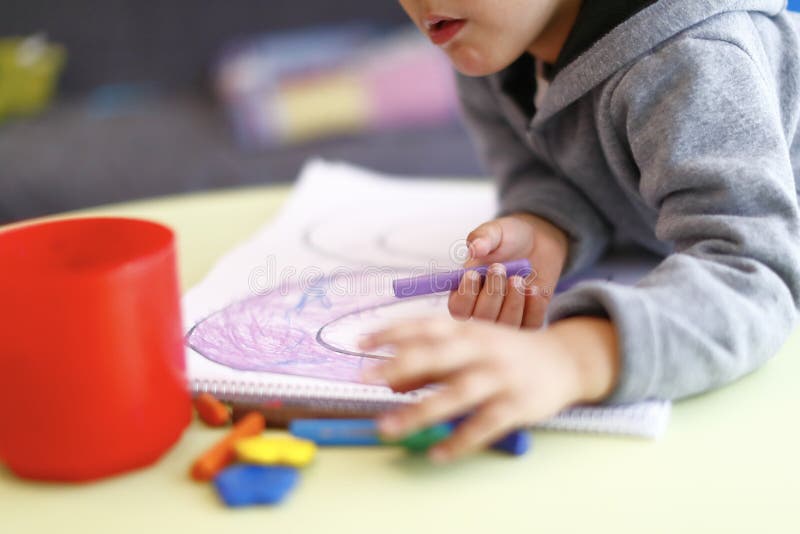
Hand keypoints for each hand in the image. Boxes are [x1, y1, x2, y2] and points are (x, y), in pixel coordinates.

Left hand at [360, 316, 618, 461]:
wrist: (564, 360)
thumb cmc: (505, 353)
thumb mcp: (469, 348)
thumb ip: (431, 363)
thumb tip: (392, 382)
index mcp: (468, 330)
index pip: (425, 326)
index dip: (392, 332)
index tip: (361, 343)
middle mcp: (482, 348)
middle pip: (437, 354)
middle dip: (398, 365)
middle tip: (364, 379)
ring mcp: (500, 376)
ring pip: (457, 393)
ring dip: (419, 411)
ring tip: (387, 427)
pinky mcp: (517, 404)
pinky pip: (484, 425)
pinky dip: (460, 441)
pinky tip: (437, 453)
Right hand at [450, 213, 568, 327]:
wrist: (538, 241)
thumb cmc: (509, 238)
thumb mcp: (494, 231)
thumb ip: (482, 237)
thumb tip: (475, 248)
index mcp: (465, 290)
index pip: (458, 308)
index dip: (465, 296)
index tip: (474, 273)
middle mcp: (483, 308)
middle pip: (482, 319)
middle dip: (491, 294)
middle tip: (500, 268)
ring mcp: (507, 317)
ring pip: (506, 326)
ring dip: (512, 303)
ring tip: (518, 278)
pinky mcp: (530, 319)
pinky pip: (531, 324)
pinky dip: (533, 307)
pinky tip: (535, 288)